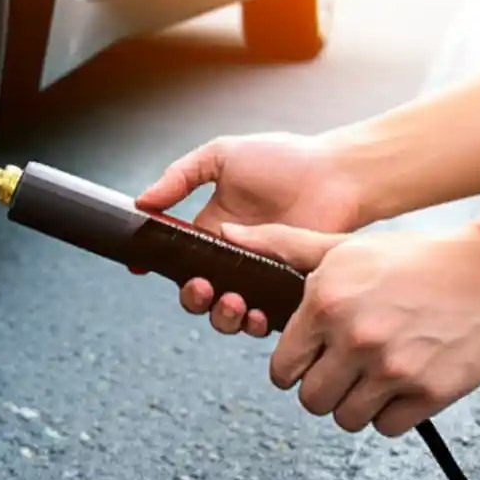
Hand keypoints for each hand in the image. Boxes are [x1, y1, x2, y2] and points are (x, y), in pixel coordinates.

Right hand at [134, 133, 362, 336]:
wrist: (338, 174)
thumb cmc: (285, 159)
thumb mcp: (220, 156)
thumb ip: (179, 177)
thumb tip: (141, 202)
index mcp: (212, 228)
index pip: (177, 257)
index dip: (157, 266)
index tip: (141, 268)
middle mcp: (233, 258)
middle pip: (198, 293)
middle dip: (192, 297)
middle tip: (200, 286)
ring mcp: (260, 277)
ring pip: (227, 313)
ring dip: (220, 314)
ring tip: (230, 300)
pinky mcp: (287, 291)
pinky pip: (265, 319)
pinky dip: (253, 322)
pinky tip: (253, 311)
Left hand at [222, 221, 479, 436]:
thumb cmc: (412, 258)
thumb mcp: (341, 246)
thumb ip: (280, 245)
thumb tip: (228, 235)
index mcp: (325, 304)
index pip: (281, 367)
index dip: (292, 367)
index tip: (307, 360)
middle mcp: (354, 338)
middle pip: (310, 399)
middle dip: (320, 389)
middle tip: (340, 370)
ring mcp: (392, 368)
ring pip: (345, 418)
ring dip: (354, 403)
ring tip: (370, 376)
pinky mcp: (428, 392)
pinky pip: (386, 427)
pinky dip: (390, 413)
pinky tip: (399, 384)